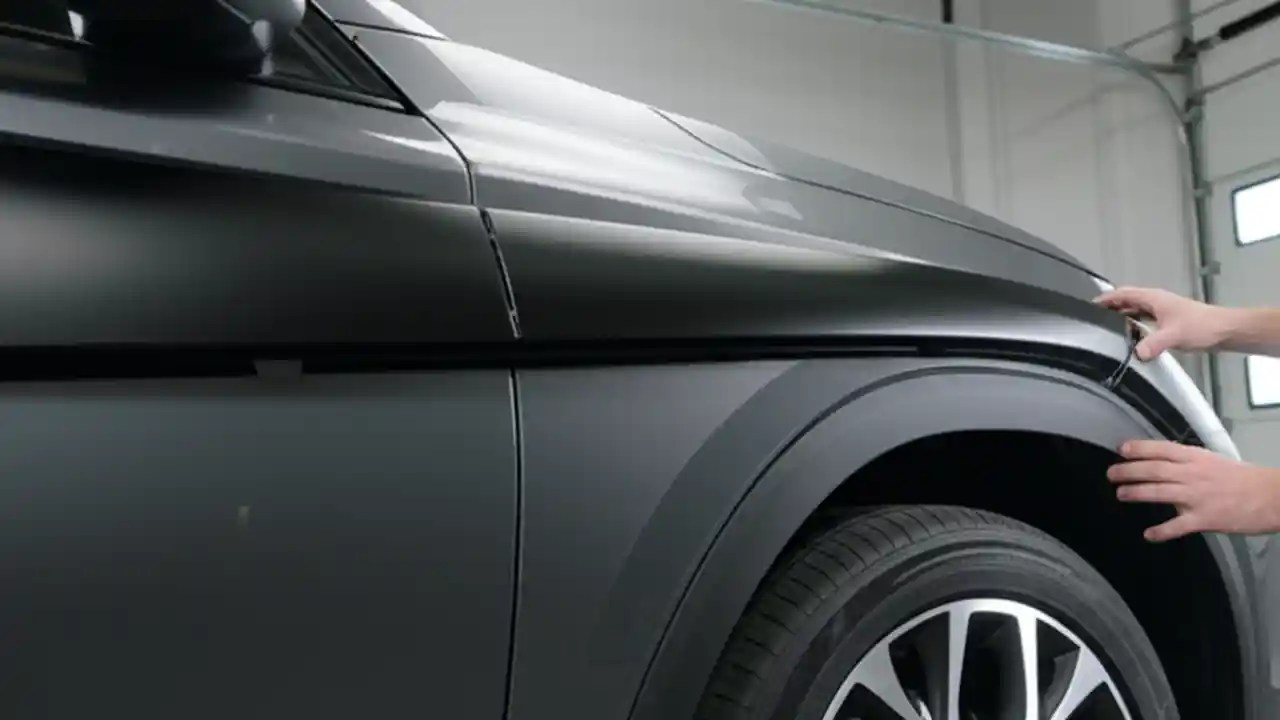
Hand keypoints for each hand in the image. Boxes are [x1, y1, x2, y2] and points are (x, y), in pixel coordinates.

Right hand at [1094, 286, 1228, 359]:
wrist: (1224, 331)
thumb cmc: (1203, 326)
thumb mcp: (1174, 335)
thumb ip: (1153, 344)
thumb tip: (1137, 353)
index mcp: (1154, 298)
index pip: (1123, 294)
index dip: (1106, 298)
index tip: (1091, 304)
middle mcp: (1156, 302)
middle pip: (1127, 300)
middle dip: (1111, 307)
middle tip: (1095, 317)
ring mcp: (1162, 311)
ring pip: (1135, 310)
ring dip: (1122, 316)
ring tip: (1108, 326)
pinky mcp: (1167, 322)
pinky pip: (1144, 319)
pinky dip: (1134, 324)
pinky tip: (1131, 335)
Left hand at [1108, 439, 1279, 540]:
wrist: (1272, 496)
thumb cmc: (1243, 478)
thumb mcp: (1213, 461)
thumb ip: (1189, 463)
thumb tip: (1164, 465)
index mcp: (1196, 458)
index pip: (1161, 449)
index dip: (1139, 449)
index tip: (1121, 449)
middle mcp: (1192, 474)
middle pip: (1153, 469)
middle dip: (1128, 471)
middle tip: (1111, 474)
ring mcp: (1197, 497)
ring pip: (1159, 492)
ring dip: (1136, 493)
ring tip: (1120, 494)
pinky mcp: (1205, 518)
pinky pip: (1177, 526)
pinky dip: (1161, 531)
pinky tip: (1148, 534)